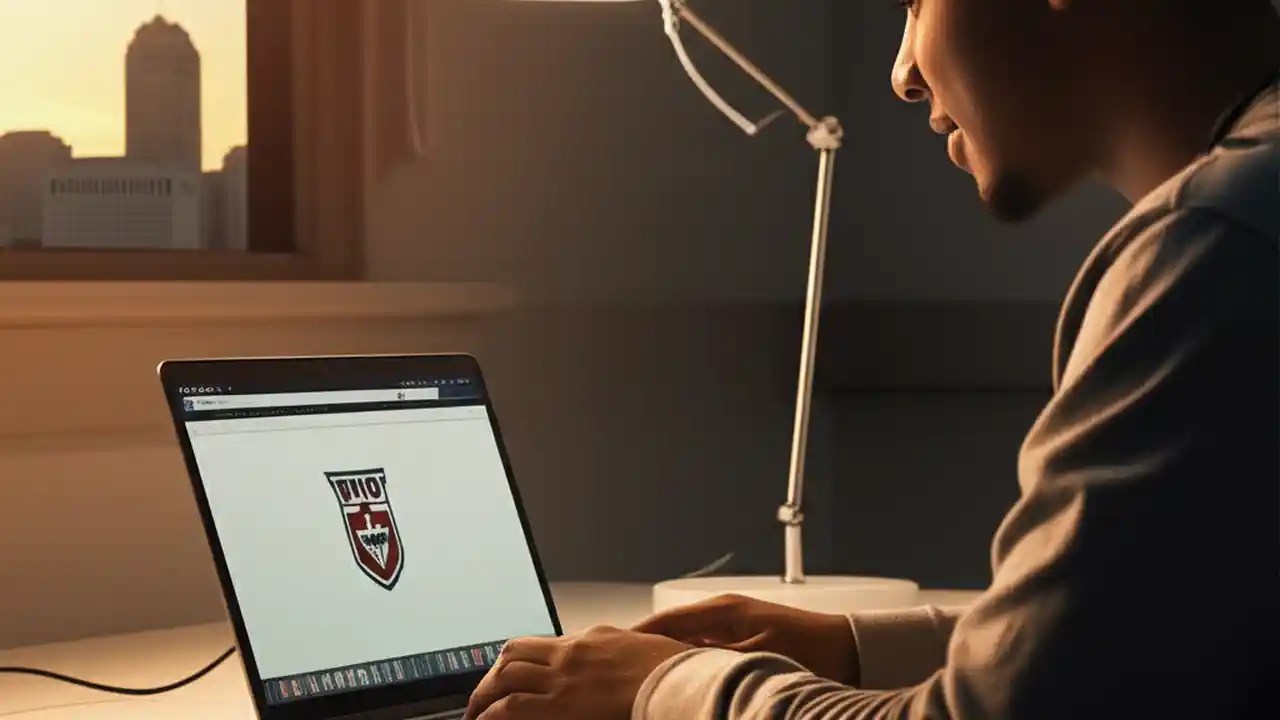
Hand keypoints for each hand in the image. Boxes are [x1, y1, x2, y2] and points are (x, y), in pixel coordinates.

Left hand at [463, 626, 691, 719]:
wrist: (678, 681)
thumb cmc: (673, 670)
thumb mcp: (646, 649)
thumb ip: (623, 652)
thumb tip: (623, 654)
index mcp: (592, 639)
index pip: (544, 644)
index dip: (521, 661)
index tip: (512, 675)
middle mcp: (571, 654)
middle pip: (515, 655)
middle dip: (493, 674)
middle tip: (483, 695)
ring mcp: (562, 678)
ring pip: (505, 677)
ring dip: (485, 695)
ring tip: (476, 713)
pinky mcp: (559, 706)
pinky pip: (511, 708)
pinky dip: (492, 715)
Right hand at [632, 593, 858, 684]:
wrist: (851, 650)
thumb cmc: (813, 650)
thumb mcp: (758, 659)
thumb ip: (716, 663)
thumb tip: (680, 670)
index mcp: (723, 611)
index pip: (665, 621)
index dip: (635, 637)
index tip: (610, 650)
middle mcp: (723, 613)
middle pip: (669, 631)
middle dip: (642, 648)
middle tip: (616, 666)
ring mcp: (732, 626)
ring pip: (683, 642)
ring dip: (662, 657)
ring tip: (637, 676)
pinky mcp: (742, 640)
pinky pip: (700, 650)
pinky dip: (684, 662)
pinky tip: (676, 681)